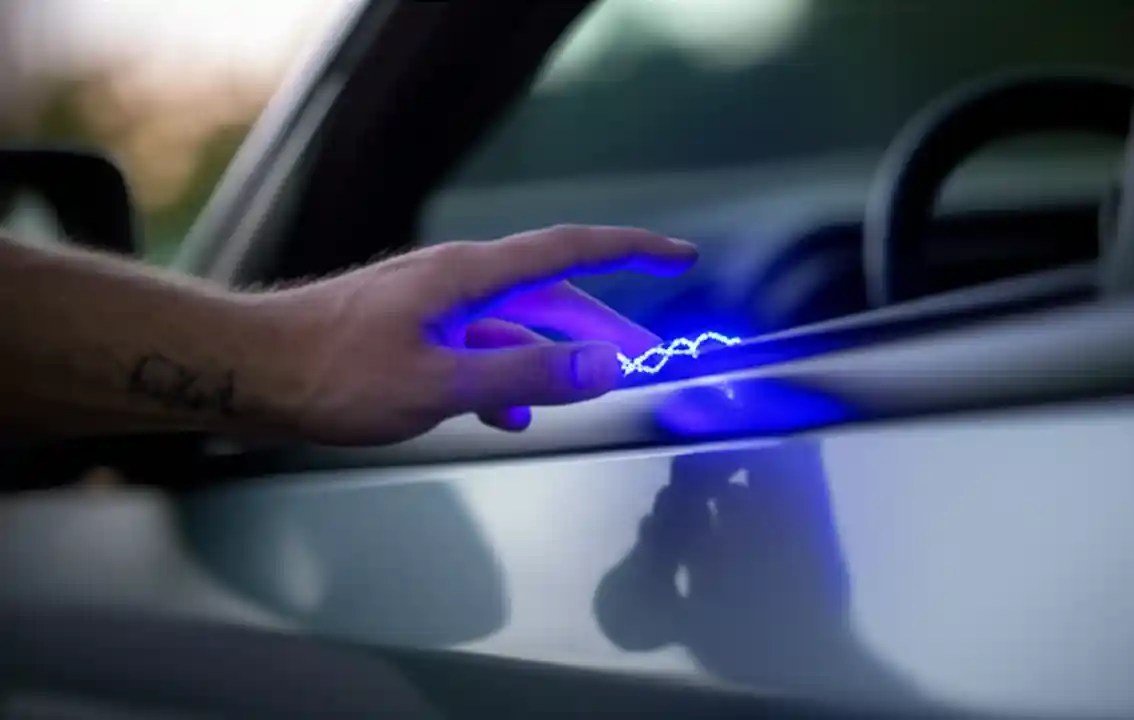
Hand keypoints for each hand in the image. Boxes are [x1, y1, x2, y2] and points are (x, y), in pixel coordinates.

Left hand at [268, 225, 696, 444]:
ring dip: (555, 357)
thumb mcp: (442, 384)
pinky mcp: (411, 333)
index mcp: (470, 276)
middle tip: (648, 357)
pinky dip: (505, 378)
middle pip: (550, 294)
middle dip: (604, 325)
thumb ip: (528, 377)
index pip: (571, 250)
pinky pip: (477, 348)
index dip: (633, 251)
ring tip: (589, 390)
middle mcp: (456, 280)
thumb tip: (606, 367)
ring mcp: (432, 305)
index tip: (680, 256)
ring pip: (515, 326)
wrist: (248, 371)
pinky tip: (509, 416)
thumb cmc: (335, 374)